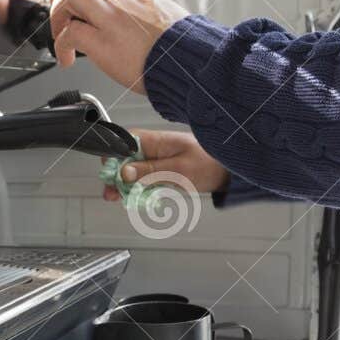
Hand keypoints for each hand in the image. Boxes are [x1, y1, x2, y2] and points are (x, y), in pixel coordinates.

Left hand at [49, 0, 188, 93]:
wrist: (193, 63)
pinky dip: (60, 46)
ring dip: (58, 14)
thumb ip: (142, 13)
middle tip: (64, 17)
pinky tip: (67, 58)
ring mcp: (113, 18)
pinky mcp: (105, 42)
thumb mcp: (164, 18)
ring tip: (61, 34)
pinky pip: (70, 33)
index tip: (77, 12)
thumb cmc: (182, 48)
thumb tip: (131, 24)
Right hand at [104, 130, 228, 201]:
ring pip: (131, 173)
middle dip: (116, 177)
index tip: (112, 176)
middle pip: (123, 160)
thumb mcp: (178, 169)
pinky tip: (136, 199)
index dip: (113, 159)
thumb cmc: (209, 163)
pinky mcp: (159, 172)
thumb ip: (149, 170)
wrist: (228, 171)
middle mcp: (152, 149)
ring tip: (124, 199)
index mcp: (155, 140)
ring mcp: (155, 161)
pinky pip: (142, 181)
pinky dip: (138, 191)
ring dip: (126, 187)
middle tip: (114, 194)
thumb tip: (124, 172)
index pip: (123, 143)